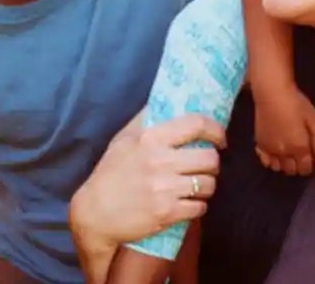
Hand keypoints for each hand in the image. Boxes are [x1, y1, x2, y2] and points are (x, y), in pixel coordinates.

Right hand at [71, 112, 225, 249]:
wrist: (95, 213)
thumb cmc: (110, 173)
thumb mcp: (123, 139)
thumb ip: (147, 120)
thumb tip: (170, 102)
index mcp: (150, 138)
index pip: (196, 124)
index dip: (216, 130)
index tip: (219, 139)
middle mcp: (160, 161)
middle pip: (210, 158)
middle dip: (213, 164)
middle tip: (205, 167)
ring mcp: (165, 189)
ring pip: (209, 184)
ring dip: (206, 186)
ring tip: (195, 186)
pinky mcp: (168, 213)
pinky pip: (200, 207)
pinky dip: (197, 206)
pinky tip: (187, 204)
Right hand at [253, 88, 314, 174]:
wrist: (272, 93)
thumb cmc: (297, 104)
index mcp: (299, 149)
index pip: (305, 169)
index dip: (310, 165)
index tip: (311, 157)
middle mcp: (284, 154)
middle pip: (291, 170)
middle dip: (298, 166)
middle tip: (300, 154)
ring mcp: (269, 150)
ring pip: (278, 168)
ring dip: (284, 164)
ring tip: (288, 153)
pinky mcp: (259, 144)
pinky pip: (265, 161)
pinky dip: (270, 160)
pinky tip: (275, 152)